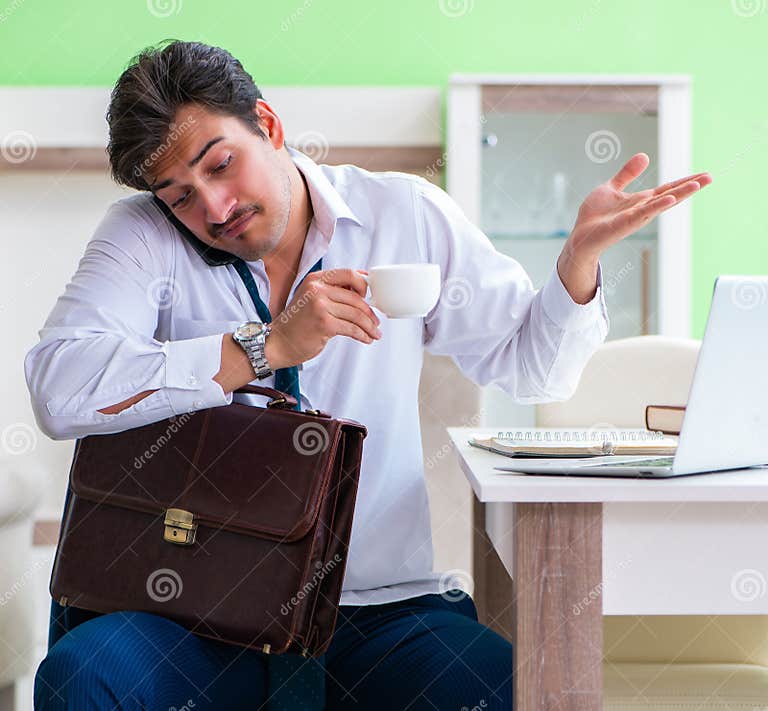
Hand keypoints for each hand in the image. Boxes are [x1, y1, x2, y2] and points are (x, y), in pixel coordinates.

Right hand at [265, 268, 380, 368]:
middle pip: (355, 297)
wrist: (278, 342)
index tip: (369, 297)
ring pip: (356, 314)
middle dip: (370, 312)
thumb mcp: (311, 298)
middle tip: (376, 322)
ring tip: (374, 333)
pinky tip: (366, 339)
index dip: (363, 285)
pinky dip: (362, 335)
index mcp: (315, 279)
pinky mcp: (324, 324)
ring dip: (369, 326)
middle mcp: (317, 289)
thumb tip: (361, 283)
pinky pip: (352, 328)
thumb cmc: (297, 323)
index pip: (348, 273)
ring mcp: (320, 306)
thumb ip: (332, 290)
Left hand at [557, 153, 711, 303]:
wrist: (580, 236)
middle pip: (670, 195)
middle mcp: (642, 209)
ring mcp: (635, 217)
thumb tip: (645, 155)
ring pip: (661, 204)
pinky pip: (643, 213)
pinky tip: (669, 199)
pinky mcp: (624, 224)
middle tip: (710, 177)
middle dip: (689, 187)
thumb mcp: (611, 188)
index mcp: (640, 201)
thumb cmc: (595, 216)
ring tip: (697, 184)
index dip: (684, 182)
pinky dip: (657, 206)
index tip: (704, 175)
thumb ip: (627, 174)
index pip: (667, 189)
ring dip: (679, 194)